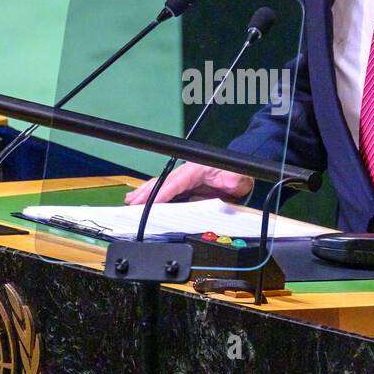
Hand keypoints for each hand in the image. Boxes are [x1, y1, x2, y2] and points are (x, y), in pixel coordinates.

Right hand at [123, 161, 253, 205]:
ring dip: (145, 194)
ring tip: (130, 201)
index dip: (161, 193)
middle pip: (162, 182)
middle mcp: (187, 173)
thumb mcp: (237, 177)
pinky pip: (167, 190)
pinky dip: (154, 195)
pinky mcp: (187, 186)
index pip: (175, 183)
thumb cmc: (238, 172)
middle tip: (130, 204)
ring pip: (161, 185)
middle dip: (145, 193)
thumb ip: (231, 181)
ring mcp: (186, 179)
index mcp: (196, 170)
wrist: (243, 170)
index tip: (149, 203)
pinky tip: (144, 201)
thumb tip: (229, 183)